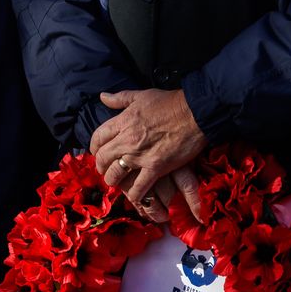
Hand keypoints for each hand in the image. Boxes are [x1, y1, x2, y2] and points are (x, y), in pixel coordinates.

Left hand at [92, 89, 206, 222]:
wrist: (196, 113)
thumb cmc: (171, 103)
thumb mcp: (142, 95)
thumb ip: (120, 98)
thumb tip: (103, 96)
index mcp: (123, 121)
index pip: (98, 137)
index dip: (94, 146)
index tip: (98, 151)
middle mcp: (127, 140)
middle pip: (102, 158)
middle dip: (100, 165)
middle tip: (105, 168)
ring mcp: (140, 155)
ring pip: (115, 175)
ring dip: (113, 180)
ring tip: (116, 181)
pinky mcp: (155, 168)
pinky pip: (138, 187)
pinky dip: (134, 194)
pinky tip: (134, 195)